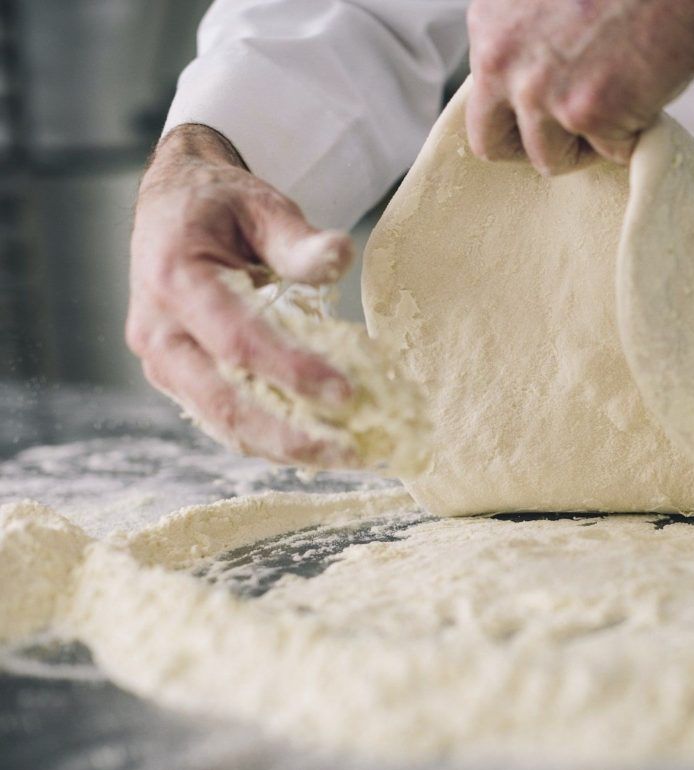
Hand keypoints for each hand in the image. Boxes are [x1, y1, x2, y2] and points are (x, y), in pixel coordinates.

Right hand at [128, 124, 356, 466]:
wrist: (172, 209)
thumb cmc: (221, 206)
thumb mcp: (261, 206)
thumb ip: (298, 240)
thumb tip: (338, 257)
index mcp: (173, 279)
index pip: (236, 341)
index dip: (291, 372)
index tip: (346, 394)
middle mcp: (157, 332)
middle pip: (223, 402)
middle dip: (290, 435)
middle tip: (353, 452)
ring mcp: (163, 363)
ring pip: (223, 423)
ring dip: (286, 448)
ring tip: (349, 457)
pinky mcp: (179, 381)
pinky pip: (225, 420)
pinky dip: (273, 439)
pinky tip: (322, 448)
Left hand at [466, 0, 693, 174]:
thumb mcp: (547, 2)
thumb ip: (527, 41)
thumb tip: (528, 87)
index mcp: (489, 25)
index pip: (480, 100)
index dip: (515, 115)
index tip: (542, 115)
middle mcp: (501, 59)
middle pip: (492, 144)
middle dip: (533, 147)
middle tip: (570, 136)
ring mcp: (541, 89)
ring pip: (551, 158)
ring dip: (587, 146)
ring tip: (618, 109)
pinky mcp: (587, 111)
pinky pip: (608, 152)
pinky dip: (633, 135)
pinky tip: (646, 94)